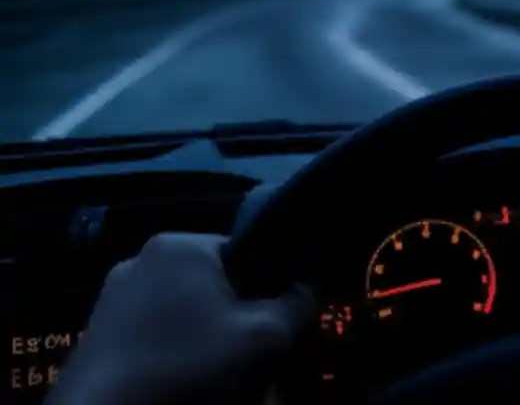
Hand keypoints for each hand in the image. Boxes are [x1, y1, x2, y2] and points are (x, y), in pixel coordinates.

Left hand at [49, 233, 313, 404]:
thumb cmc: (188, 368)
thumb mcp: (267, 337)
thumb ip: (300, 303)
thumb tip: (311, 286)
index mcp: (180, 246)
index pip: (248, 253)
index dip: (270, 289)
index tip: (277, 324)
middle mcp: (141, 260)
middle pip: (216, 286)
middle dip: (237, 319)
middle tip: (252, 357)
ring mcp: (112, 299)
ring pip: (186, 314)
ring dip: (208, 341)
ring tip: (220, 377)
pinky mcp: (97, 336)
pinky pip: (156, 336)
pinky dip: (175, 357)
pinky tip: (185, 384)